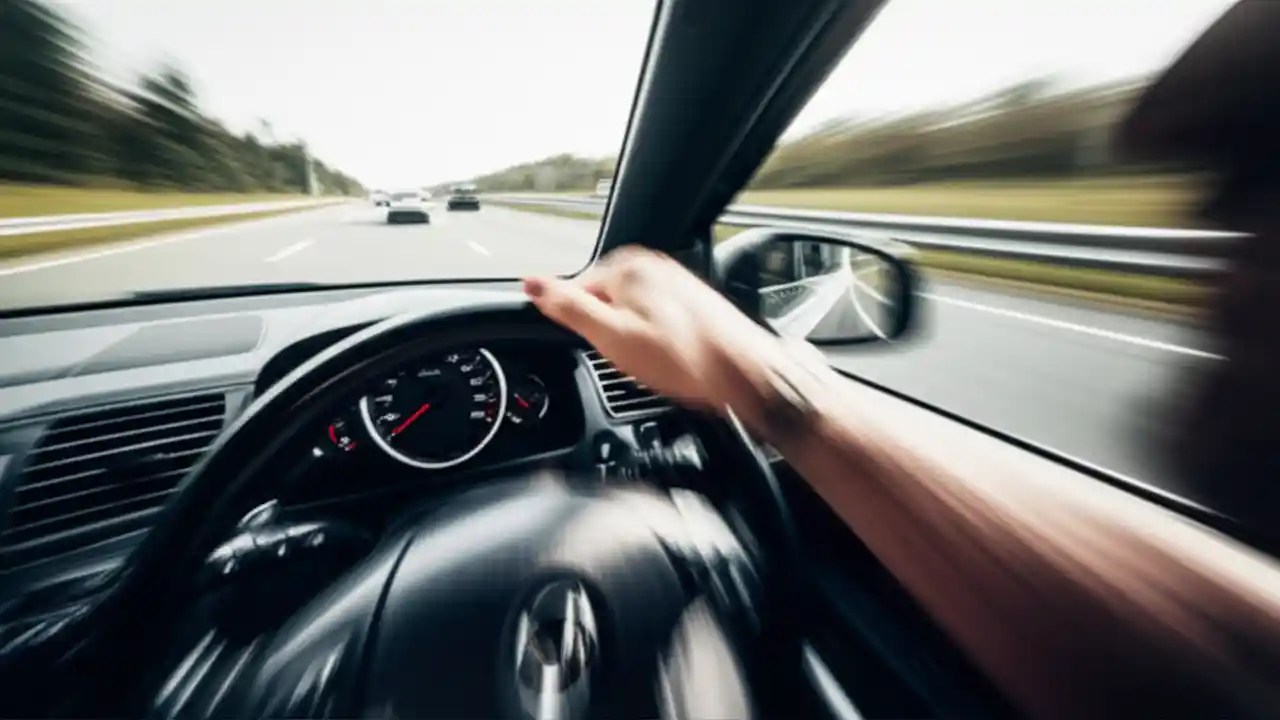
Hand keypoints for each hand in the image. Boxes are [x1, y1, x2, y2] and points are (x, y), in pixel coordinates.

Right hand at [524, 247, 784, 412]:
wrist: (741, 372)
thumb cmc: (683, 358)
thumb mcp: (611, 336)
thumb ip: (568, 308)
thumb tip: (531, 285)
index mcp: (626, 266)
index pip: (575, 295)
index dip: (584, 331)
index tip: (603, 352)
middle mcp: (650, 266)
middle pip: (603, 305)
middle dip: (610, 336)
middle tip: (631, 361)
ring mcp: (673, 282)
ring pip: (630, 317)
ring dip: (634, 342)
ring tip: (656, 362)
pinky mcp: (689, 301)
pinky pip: (654, 323)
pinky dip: (656, 344)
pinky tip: (670, 360)